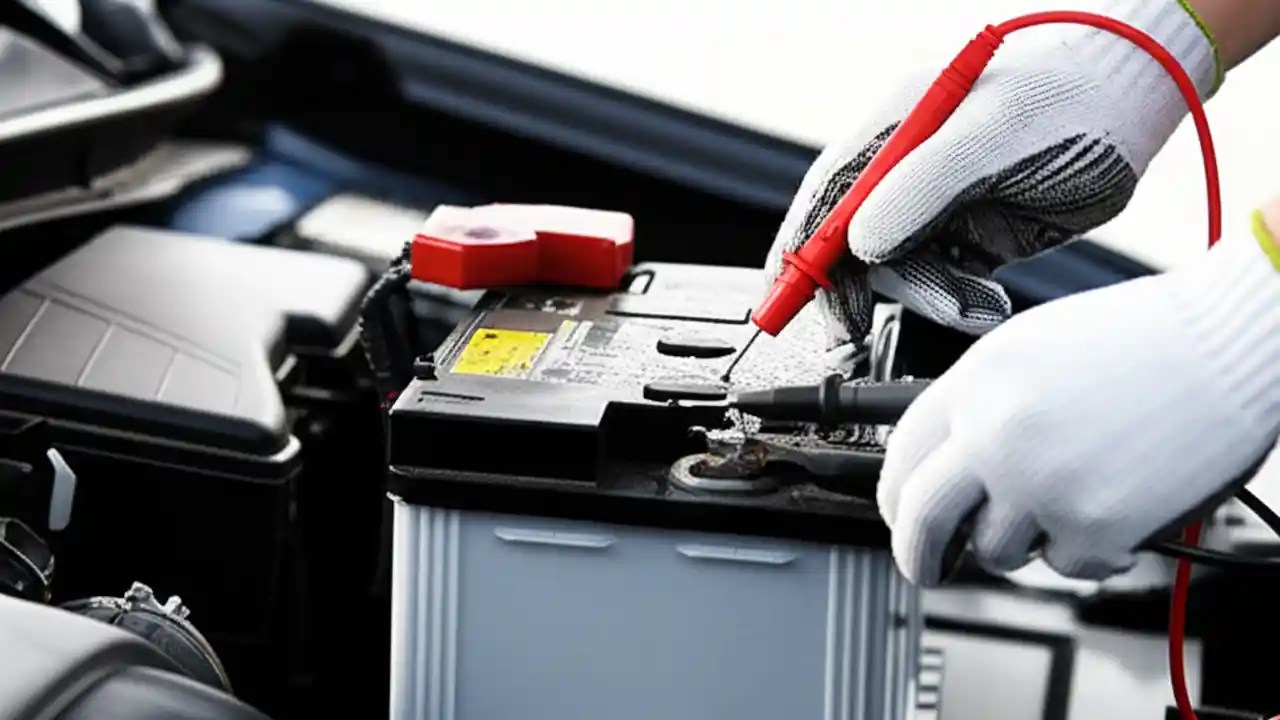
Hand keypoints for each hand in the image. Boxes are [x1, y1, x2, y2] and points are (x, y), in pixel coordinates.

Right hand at [765, 0, 1217, 350]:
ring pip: (902, 271)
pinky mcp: (973, 235)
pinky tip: (986, 303)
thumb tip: (857, 245)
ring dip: (928, 299)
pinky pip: (946, 281)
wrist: (1138, 105)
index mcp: (896, 133)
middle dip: (853, 293)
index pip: (825, 197)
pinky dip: (959, 302)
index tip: (779, 299)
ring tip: (972, 307)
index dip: (797, 250)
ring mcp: (940, 204)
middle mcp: (908, 170)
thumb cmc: (1071, 102)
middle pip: (851, 243)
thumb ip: (919, 190)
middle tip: (853, 339)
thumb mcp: (991, 140)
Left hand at [878, 227, 1279, 585]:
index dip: (894, 497)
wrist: (1232, 342)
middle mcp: (996, 436)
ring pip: (997, 551)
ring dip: (1026, 539)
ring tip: (1070, 496)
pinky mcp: (1095, 528)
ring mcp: (1042, 485)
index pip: (900, 458)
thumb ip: (981, 403)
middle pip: (921, 521)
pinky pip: (1067, 566)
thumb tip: (947, 459)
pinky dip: (1090, 549)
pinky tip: (1117, 504)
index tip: (902, 516)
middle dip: (917, 555)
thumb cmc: (1148, 337)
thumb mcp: (1031, 348)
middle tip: (927, 568)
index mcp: (975, 384)